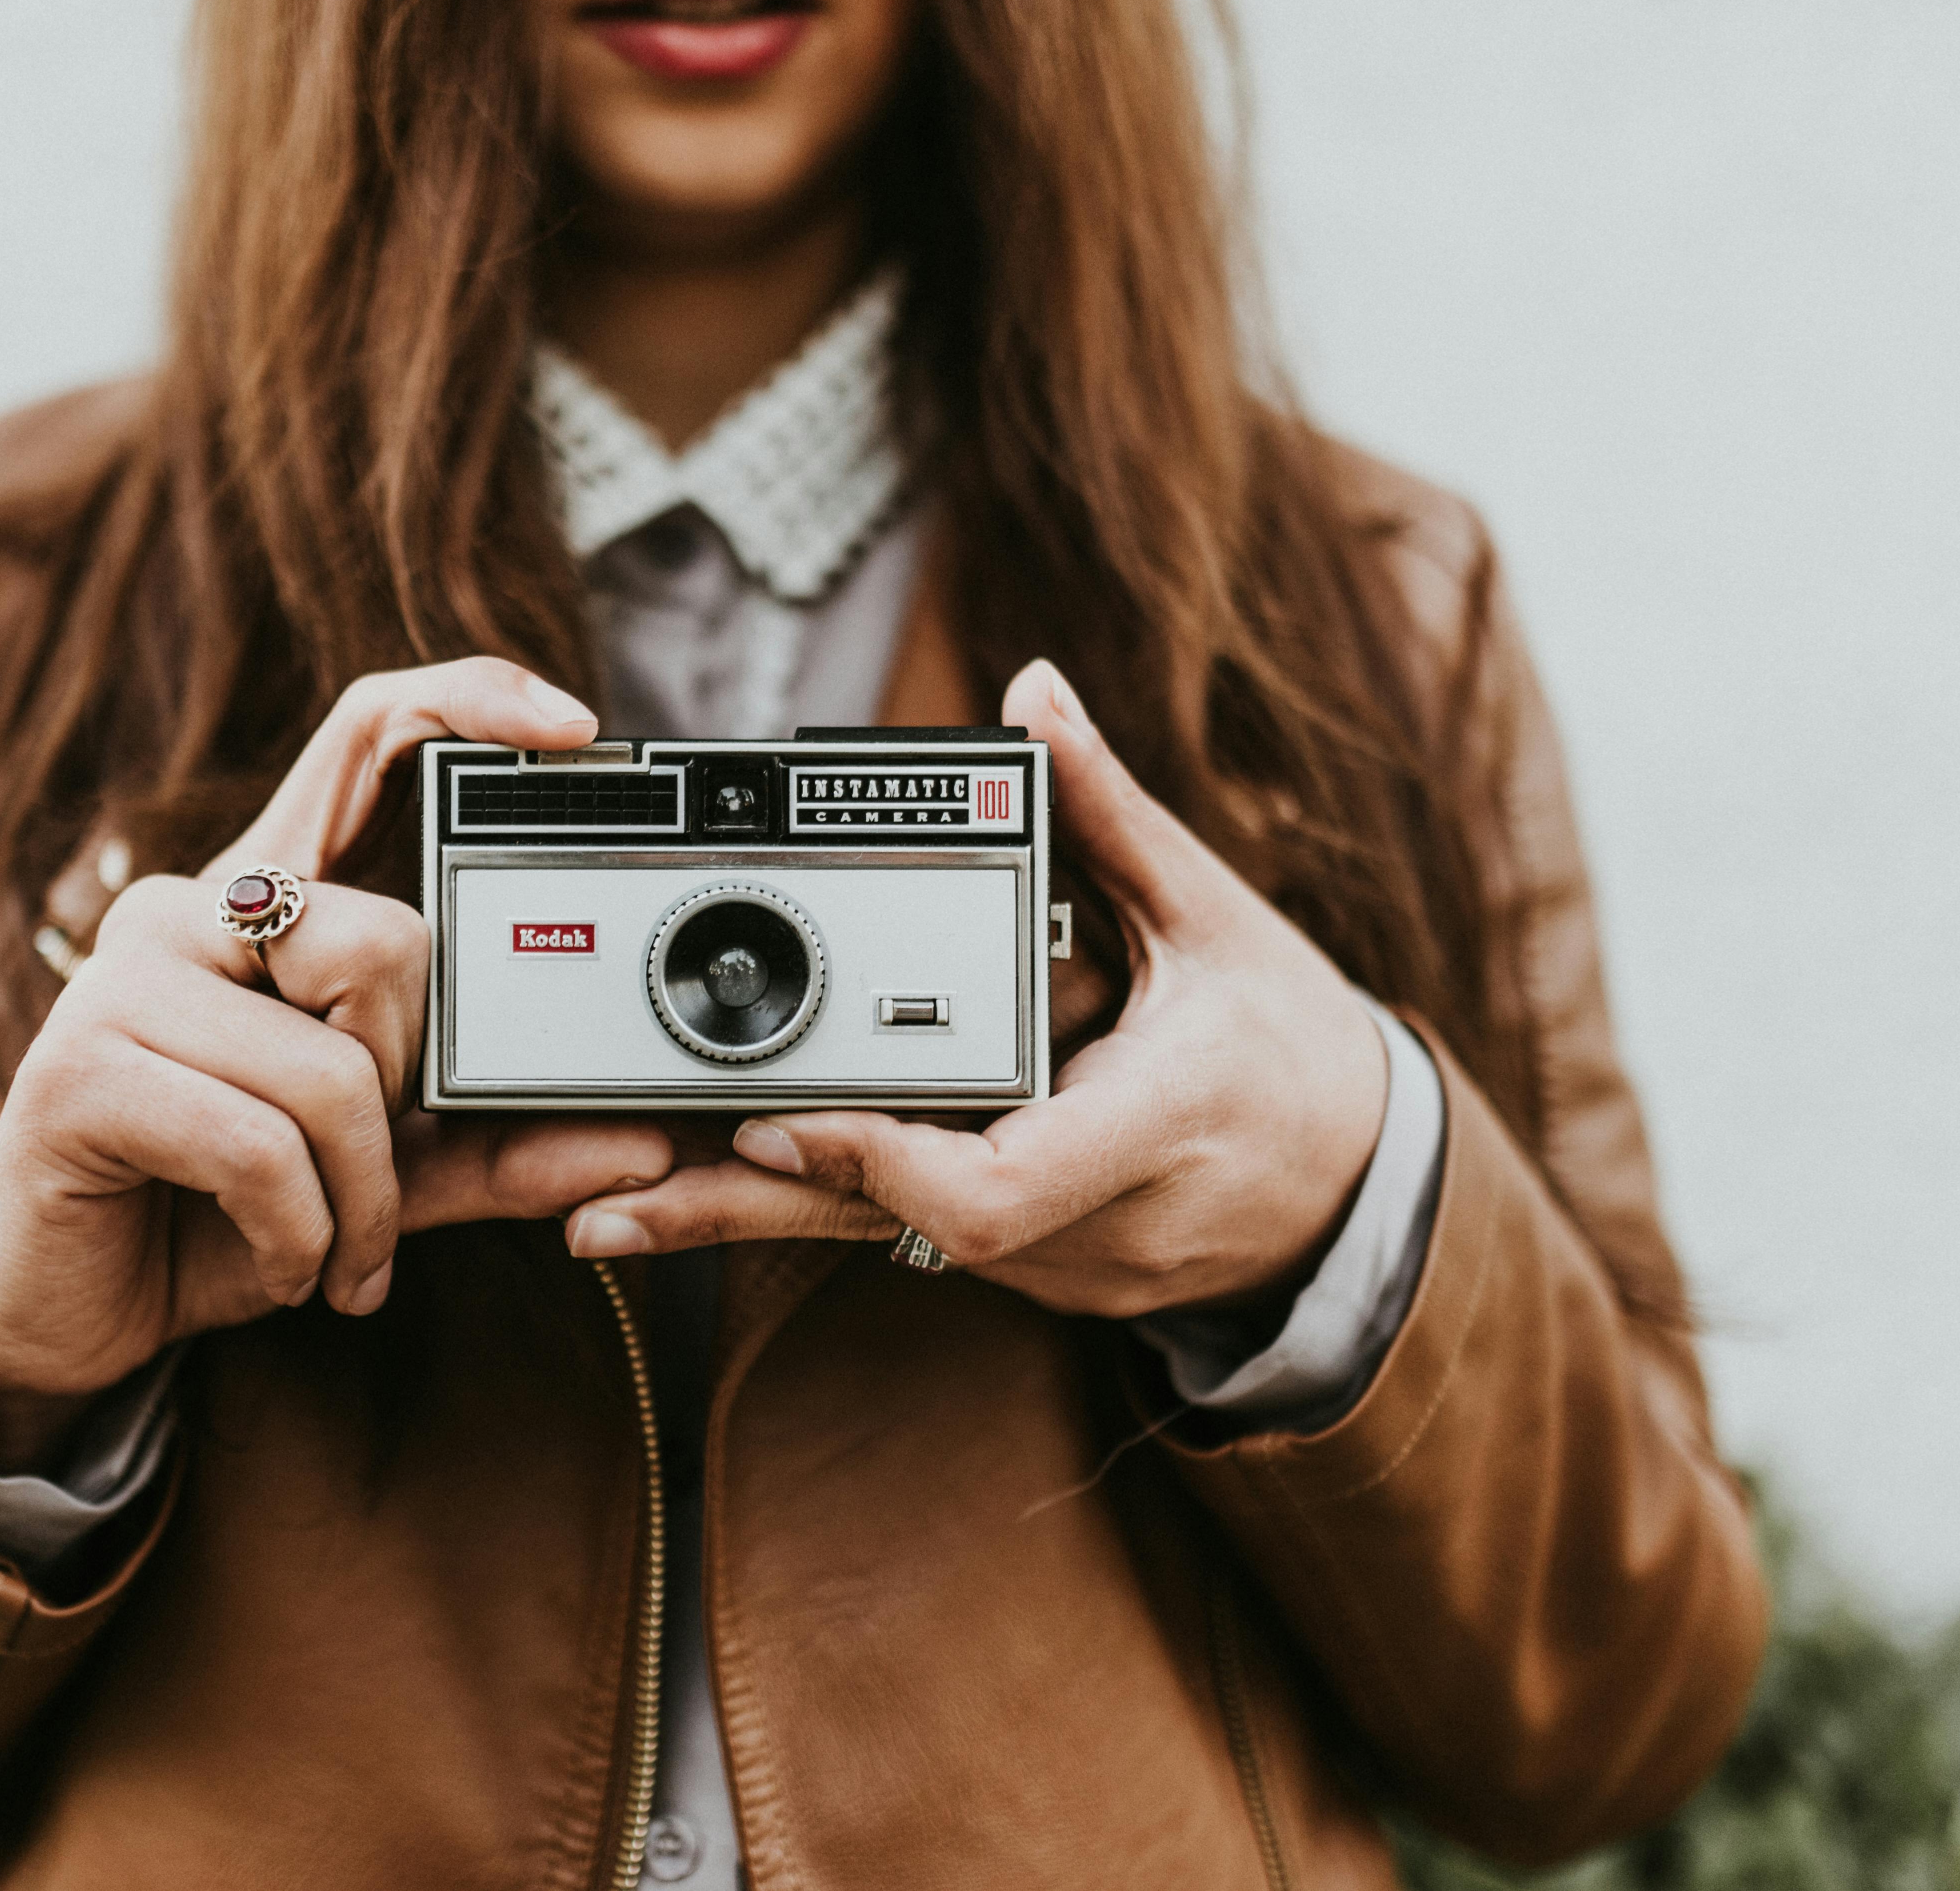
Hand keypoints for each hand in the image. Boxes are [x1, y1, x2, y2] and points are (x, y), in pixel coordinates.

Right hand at [0, 659, 676, 1466]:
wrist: (66, 1315)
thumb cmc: (215, 1222)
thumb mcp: (377, 1183)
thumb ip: (494, 1155)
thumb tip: (641, 1148)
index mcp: (260, 904)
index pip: (363, 736)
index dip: (466, 700)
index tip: (573, 730)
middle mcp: (185, 910)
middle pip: (382, 941)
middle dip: (407, 1090)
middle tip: (369, 1177)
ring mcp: (119, 980)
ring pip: (330, 1068)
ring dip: (360, 1201)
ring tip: (331, 1254)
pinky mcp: (78, 1071)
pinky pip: (259, 1147)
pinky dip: (299, 1235)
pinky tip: (280, 1264)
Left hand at [560, 659, 1389, 1322]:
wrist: (1362, 1193)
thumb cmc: (1294, 1048)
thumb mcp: (1218, 919)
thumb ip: (1112, 812)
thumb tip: (1035, 693)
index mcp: (1150, 1126)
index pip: (997, 1188)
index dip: (879, 1163)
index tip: (777, 1121)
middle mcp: (1090, 1216)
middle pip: (896, 1232)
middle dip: (749, 1208)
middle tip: (604, 1194)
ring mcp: (1055, 1261)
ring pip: (882, 1245)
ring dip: (750, 1218)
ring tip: (598, 1208)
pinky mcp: (1026, 1266)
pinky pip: (906, 1244)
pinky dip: (812, 1209)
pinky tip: (700, 1194)